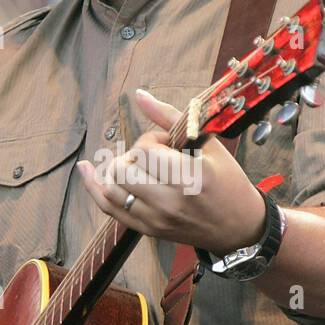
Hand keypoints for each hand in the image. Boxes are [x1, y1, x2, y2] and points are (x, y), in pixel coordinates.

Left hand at [76, 88, 268, 254]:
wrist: (239, 227)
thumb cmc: (227, 181)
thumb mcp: (207, 145)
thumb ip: (170, 118)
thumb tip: (140, 94)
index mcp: (190, 178)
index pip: (145, 151)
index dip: (150, 141)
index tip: (166, 145)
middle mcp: (170, 202)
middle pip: (124, 169)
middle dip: (132, 155)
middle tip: (151, 156)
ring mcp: (156, 219)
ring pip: (111, 189)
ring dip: (115, 169)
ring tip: (132, 164)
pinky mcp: (148, 230)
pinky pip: (110, 209)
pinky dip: (94, 188)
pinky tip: (86, 170)